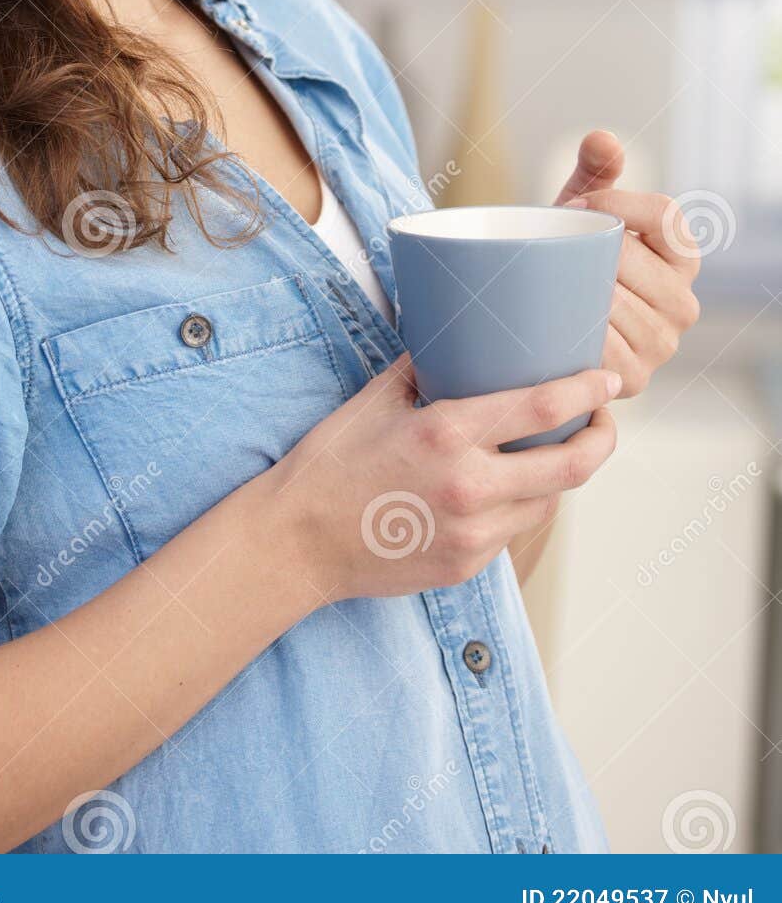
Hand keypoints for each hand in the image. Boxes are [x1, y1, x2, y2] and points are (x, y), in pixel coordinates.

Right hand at [271, 353, 619, 603]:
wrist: (295, 542)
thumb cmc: (328, 464)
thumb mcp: (374, 400)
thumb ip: (422, 369)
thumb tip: (454, 336)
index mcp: (447, 434)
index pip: (544, 407)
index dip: (588, 391)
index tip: (607, 379)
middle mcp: (469, 486)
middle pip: (572, 466)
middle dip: (602, 438)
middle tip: (603, 419)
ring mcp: (472, 533)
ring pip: (549, 502)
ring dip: (562, 474)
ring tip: (556, 448)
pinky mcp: (466, 565)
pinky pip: (514, 530)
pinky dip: (521, 504)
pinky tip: (508, 486)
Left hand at [554, 129, 701, 398]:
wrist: (543, 314)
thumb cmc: (567, 254)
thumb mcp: (580, 208)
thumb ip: (594, 170)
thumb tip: (602, 140)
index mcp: (682, 255)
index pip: (664, 216)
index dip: (616, 205)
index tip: (573, 206)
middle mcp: (683, 302)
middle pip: (634, 261)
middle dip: (587, 251)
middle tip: (551, 249)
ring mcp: (663, 343)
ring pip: (616, 305)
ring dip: (576, 291)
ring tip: (548, 281)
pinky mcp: (636, 378)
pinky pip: (604, 349)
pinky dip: (575, 332)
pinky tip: (553, 319)